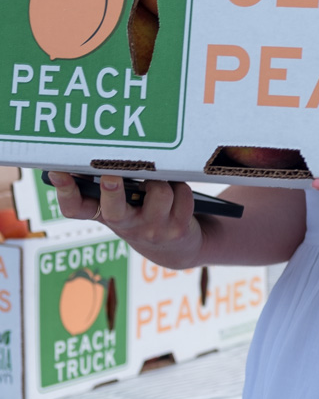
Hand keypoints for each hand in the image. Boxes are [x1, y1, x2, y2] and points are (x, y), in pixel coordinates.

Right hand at [46, 172, 203, 266]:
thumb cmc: (143, 213)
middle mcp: (124, 225)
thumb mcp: (122, 204)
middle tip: (110, 176)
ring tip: (162, 180)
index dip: (64, 191)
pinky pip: (181, 193)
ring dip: (164, 179)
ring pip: (159, 191)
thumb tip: (99, 151)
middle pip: (113, 209)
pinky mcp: (177, 230)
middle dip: (112, 190)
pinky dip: (181, 186)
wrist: (176, 248)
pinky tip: (177, 192)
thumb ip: (110, 185)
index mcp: (103, 214)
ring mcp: (151, 230)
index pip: (74, 208)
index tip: (57, 172)